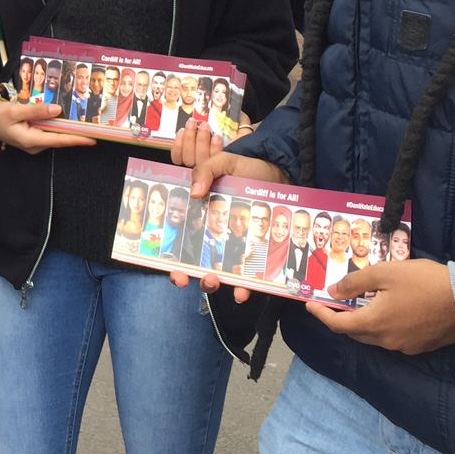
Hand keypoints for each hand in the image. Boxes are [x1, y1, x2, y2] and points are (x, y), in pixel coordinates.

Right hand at [0, 97, 95, 153]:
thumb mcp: (16, 110)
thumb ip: (37, 111)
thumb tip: (57, 110)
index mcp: (30, 140)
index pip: (59, 140)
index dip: (77, 139)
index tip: (93, 139)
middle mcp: (34, 145)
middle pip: (59, 138)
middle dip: (76, 133)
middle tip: (94, 126)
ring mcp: (33, 143)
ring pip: (54, 135)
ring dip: (67, 129)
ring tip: (84, 122)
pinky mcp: (32, 138)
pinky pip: (48, 133)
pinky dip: (57, 127)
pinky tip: (64, 120)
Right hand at [166, 139, 289, 298]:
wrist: (282, 175)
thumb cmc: (249, 170)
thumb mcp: (225, 163)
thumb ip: (205, 170)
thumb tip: (194, 193)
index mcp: (202, 218)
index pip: (181, 243)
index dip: (172, 261)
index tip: (173, 269)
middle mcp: (215, 238)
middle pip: (195, 265)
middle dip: (188, 277)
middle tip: (189, 278)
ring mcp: (236, 250)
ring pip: (219, 276)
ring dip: (212, 284)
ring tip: (215, 279)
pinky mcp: (257, 256)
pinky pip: (248, 279)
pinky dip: (244, 289)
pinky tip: (243, 290)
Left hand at [311, 259, 454, 354]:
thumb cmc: (424, 282)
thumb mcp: (386, 273)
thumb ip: (356, 282)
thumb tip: (334, 292)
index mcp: (375, 323)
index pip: (339, 325)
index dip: (322, 315)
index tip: (310, 304)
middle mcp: (387, 340)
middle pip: (356, 332)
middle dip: (342, 318)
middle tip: (337, 302)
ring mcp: (405, 346)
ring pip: (375, 336)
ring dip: (364, 322)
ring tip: (363, 304)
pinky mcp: (421, 346)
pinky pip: (394, 338)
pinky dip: (384, 326)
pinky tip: (389, 311)